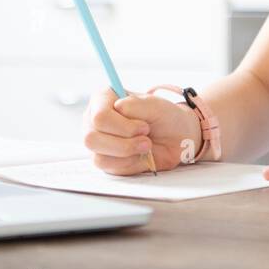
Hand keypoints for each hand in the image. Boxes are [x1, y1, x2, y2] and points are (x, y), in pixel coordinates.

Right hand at [82, 86, 200, 174]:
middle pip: (92, 139)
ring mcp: (97, 141)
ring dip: (127, 154)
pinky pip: (108, 168)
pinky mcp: (104, 159)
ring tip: (145, 146)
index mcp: (102, 99)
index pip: (99, 117)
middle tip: (146, 140)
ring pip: (99, 157)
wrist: (175, 137)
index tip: (145, 127)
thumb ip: (135, 104)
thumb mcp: (155, 104)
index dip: (123, 127)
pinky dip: (128, 164)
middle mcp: (93, 120)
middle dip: (125, 144)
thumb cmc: (163, 117)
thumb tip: (117, 108)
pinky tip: (139, 155)